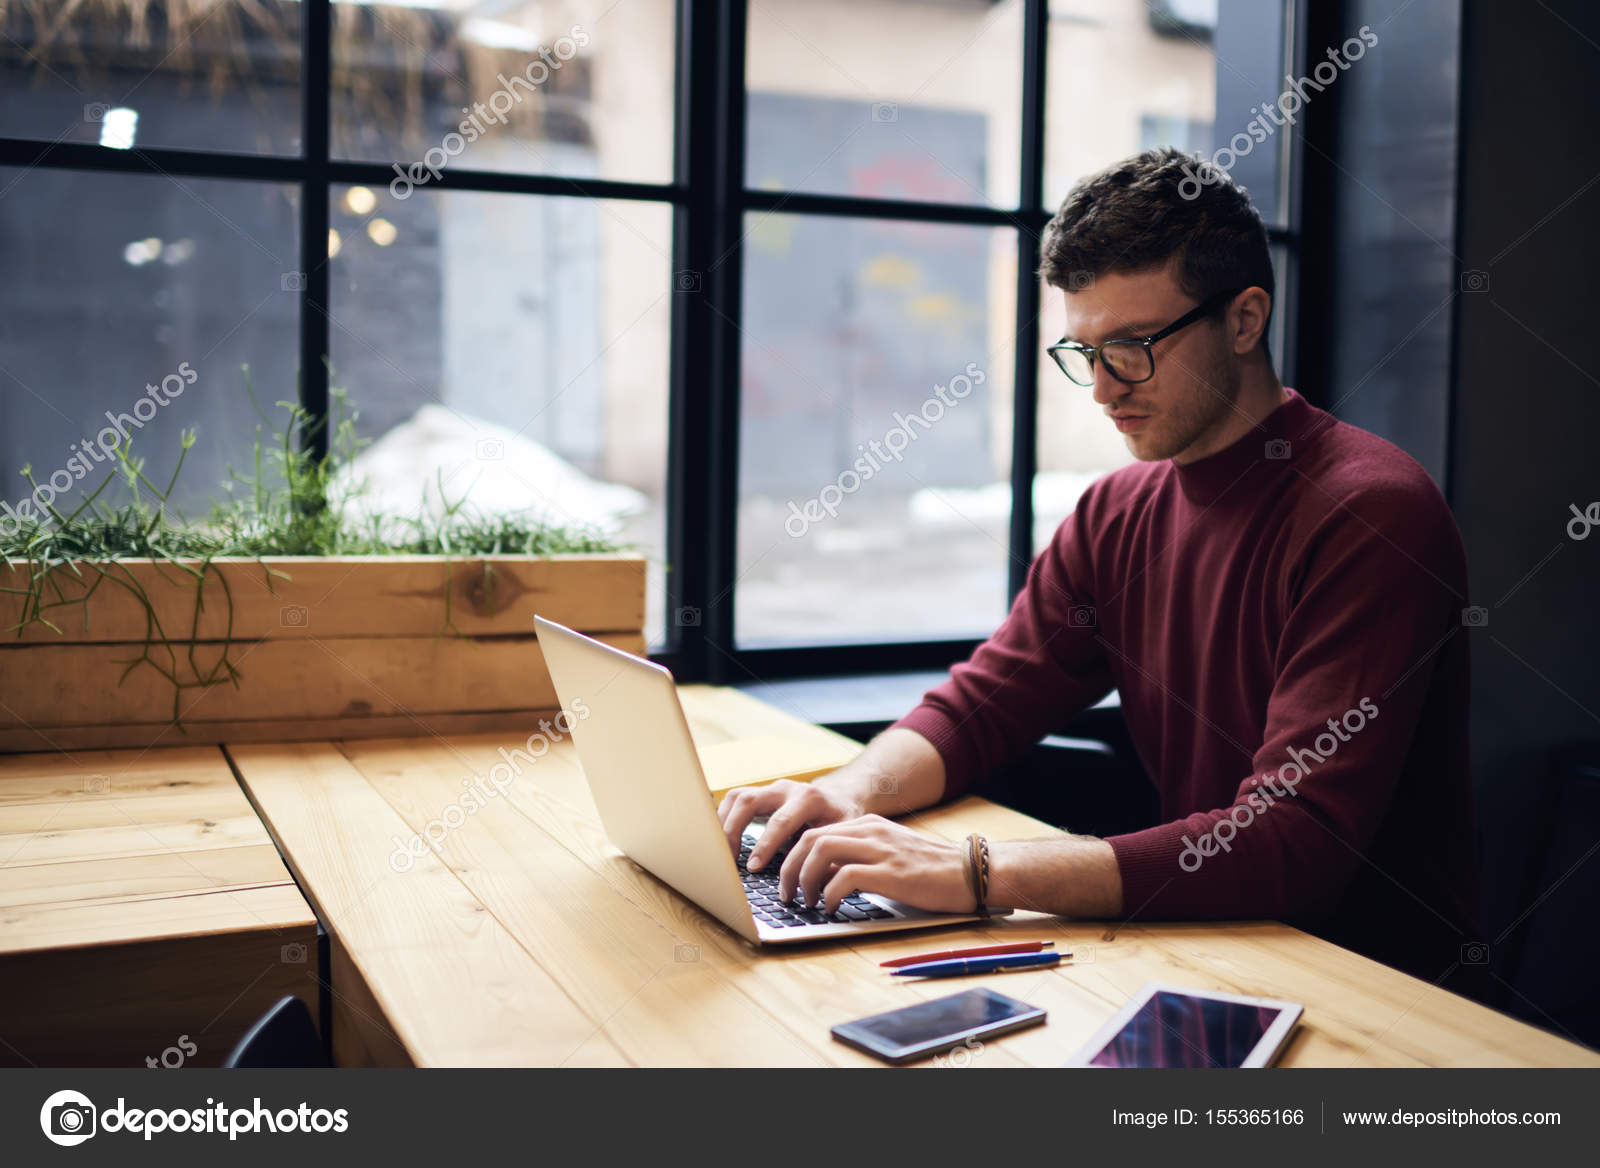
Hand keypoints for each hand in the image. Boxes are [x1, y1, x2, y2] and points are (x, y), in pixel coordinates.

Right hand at [717, 778, 864, 868]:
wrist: (842, 797)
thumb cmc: (843, 821)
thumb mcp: (845, 836)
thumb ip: (831, 855)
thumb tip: (817, 886)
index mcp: (809, 798)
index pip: (780, 821)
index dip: (765, 845)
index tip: (752, 868)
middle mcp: (786, 789)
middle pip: (749, 801)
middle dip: (733, 830)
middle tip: (725, 859)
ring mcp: (770, 789)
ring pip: (737, 798)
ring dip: (723, 824)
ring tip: (718, 852)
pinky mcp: (760, 794)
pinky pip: (734, 800)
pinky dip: (723, 818)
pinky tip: (720, 840)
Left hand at [777, 814, 976, 914]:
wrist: (971, 872)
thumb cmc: (931, 871)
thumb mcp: (890, 855)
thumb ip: (860, 858)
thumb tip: (826, 875)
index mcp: (868, 825)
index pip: (815, 832)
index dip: (793, 857)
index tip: (787, 880)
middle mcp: (870, 831)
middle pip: (809, 839)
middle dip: (789, 868)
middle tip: (787, 895)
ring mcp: (880, 849)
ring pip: (820, 851)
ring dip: (804, 879)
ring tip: (807, 902)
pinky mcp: (890, 872)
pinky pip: (844, 876)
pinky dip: (829, 894)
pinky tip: (831, 908)